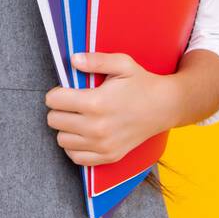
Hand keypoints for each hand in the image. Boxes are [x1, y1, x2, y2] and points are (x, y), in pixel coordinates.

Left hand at [44, 52, 177, 166]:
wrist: (165, 107)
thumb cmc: (142, 83)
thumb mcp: (122, 63)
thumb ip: (95, 60)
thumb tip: (73, 60)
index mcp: (95, 103)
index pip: (53, 101)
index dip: (56, 93)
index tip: (66, 90)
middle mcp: (96, 128)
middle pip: (54, 120)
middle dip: (59, 109)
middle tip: (72, 103)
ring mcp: (102, 145)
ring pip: (62, 140)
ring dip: (66, 128)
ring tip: (79, 118)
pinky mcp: (108, 156)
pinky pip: (75, 157)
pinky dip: (75, 146)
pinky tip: (84, 134)